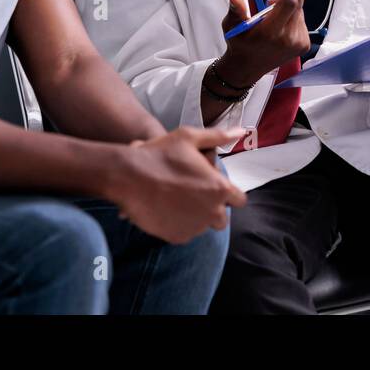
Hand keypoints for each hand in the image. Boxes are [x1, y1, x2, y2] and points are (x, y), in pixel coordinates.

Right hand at [111, 126, 246, 243]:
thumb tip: (241, 132)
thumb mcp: (189, 137)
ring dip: (195, 216)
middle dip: (212, 208)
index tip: (215, 188)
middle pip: (222, 218)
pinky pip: (185, 233)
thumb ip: (218, 136)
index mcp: (219, 188)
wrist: (128, 176)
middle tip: (194, 195)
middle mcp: (212, 211)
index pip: (239, 200)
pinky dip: (178, 224)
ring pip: (202, 226)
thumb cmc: (160, 154)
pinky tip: (166, 209)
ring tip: (176, 200)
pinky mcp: (177, 237)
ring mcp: (195, 227)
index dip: (228, 194)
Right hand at [218, 0, 311, 86]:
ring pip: (299, 12)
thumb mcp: (232, 26)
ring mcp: (298, 43)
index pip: (288, 4)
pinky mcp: (304, 45)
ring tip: (272, 9)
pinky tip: (281, 20)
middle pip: (298, 5)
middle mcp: (287, 39)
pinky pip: (301, 21)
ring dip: (290, 4)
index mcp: (270, 33)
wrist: (248, 68)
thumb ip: (236, 11)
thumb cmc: (239, 43)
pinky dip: (293, 15)